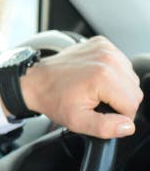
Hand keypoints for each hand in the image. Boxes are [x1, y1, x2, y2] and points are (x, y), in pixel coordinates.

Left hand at [17, 36, 142, 138]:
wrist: (36, 80)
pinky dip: (113, 73)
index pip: (132, 104)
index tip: (102, 113)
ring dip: (117, 87)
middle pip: (134, 91)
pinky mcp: (102, 43)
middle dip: (119, 101)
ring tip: (94, 90)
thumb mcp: (77, 121)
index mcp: (103, 77)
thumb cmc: (53, 98)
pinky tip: (95, 78)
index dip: (120, 115)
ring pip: (130, 78)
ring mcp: (105, 48)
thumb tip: (127, 126)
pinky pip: (122, 64)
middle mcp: (107, 58)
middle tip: (96, 102)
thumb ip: (105, 127)